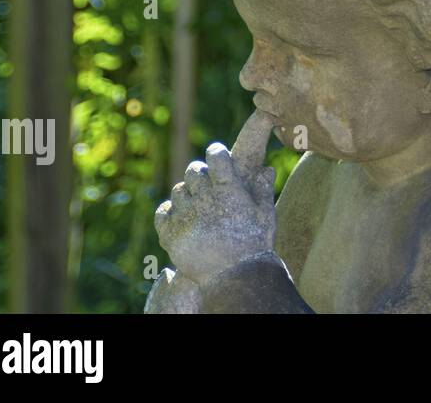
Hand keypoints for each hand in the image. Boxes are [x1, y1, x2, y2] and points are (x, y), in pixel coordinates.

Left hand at [154, 111, 276, 285]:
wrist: (235, 277)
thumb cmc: (255, 245)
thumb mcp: (265, 215)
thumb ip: (263, 189)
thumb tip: (267, 168)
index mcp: (229, 190)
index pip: (216, 155)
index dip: (216, 152)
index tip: (218, 156)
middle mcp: (205, 200)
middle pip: (193, 170)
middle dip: (200, 172)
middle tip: (206, 182)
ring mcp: (186, 217)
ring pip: (178, 190)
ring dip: (187, 192)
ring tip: (196, 204)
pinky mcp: (171, 234)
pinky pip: (163, 211)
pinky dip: (170, 211)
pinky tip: (181, 216)